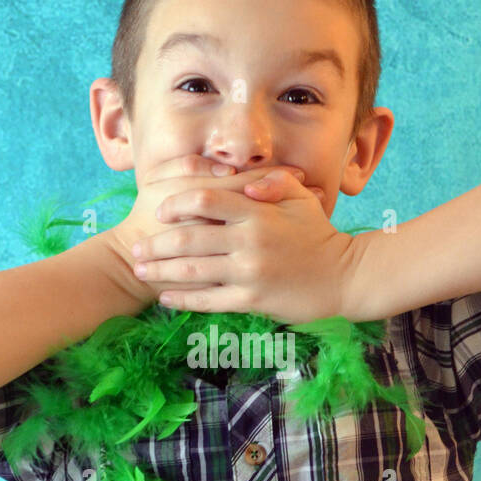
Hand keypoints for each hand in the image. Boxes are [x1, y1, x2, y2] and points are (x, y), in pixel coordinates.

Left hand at [104, 155, 323, 307]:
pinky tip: (165, 297)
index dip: (176, 203)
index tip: (158, 210)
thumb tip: (242, 180)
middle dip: (156, 243)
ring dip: (161, 271)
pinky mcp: (252, 299)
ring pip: (193, 271)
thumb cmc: (319, 235)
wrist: (345, 277)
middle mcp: (249, 240)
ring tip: (141, 271)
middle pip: (189, 237)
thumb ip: (273, 181)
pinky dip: (183, 299)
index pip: (205, 199)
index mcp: (257, 211)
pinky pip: (209, 300)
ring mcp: (249, 272)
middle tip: (135, 248)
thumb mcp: (302, 198)